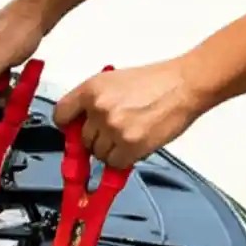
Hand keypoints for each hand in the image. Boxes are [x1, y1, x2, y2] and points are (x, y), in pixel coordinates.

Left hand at [52, 57, 209, 168]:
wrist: (184, 85)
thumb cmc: (155, 81)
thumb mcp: (113, 81)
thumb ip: (93, 101)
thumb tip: (80, 124)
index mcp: (91, 89)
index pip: (61, 115)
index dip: (67, 126)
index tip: (73, 130)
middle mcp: (98, 109)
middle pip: (82, 139)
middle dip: (96, 139)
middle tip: (114, 132)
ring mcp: (113, 128)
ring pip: (98, 154)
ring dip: (111, 150)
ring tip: (129, 135)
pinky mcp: (130, 144)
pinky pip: (115, 163)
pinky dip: (124, 159)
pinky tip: (135, 145)